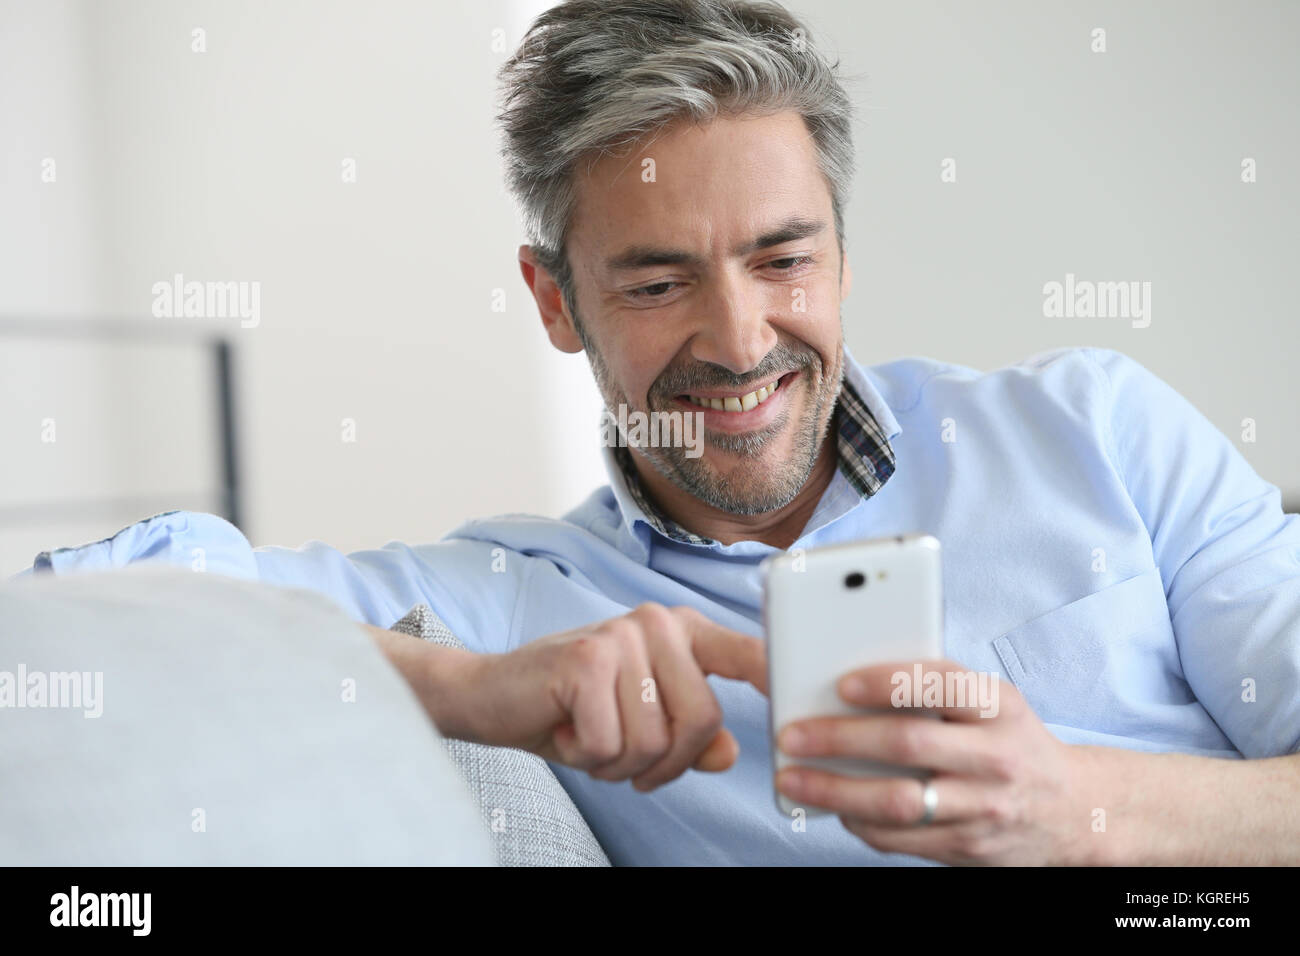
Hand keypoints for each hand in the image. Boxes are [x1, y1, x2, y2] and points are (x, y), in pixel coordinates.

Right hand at [384, 603, 766, 791]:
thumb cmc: (572, 709)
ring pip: (657, 739)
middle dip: (664, 763)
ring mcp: (622, 636)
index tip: (802, 691)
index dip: (774, 672)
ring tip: (590, 735)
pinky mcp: (586, 659)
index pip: (742, 651)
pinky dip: (589, 755)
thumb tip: (729, 752)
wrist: (491, 694)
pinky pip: (614, 742)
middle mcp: (657, 623)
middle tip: (624, 760)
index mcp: (680, 633)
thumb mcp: (638, 726)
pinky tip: (568, 729)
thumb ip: (689, 736)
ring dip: (620, 762)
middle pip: (702, 720)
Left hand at [773, 659, 1095, 864]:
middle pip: (908, 744)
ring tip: (792, 779)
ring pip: (897, 801)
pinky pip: (900, 839)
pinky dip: (857, 822)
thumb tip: (847, 683)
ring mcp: (983, 808)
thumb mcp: (992, 703)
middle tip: (793, 734)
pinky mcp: (967, 848)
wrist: (1074, 811)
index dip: (888, 682)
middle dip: (840, 739)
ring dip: (834, 791)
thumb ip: (935, 689)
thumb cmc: (1011, 740)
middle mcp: (996, 757)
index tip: (841, 683)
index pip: (941, 684)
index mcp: (999, 706)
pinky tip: (833, 806)